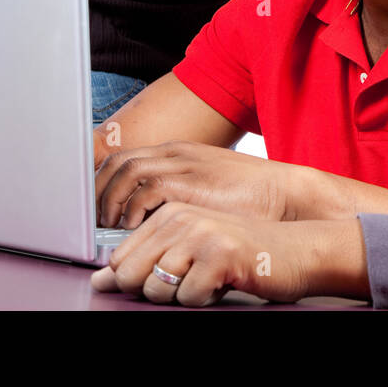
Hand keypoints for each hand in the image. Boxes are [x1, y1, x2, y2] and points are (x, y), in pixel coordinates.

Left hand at [89, 202, 368, 306]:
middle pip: (131, 275)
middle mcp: (181, 218)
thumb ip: (148, 258)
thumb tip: (101, 280)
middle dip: (157, 290)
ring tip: (211, 278)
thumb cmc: (244, 252)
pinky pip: (190, 298)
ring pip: (157, 289)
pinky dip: (207, 300)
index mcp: (169, 213)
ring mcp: (200, 234)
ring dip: (184, 295)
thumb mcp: (193, 247)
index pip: (120, 259)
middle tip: (193, 279)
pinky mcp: (220, 254)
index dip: (138, 280)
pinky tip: (227, 282)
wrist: (297, 250)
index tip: (173, 276)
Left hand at [95, 141, 326, 227]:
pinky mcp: (196, 189)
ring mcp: (189, 169)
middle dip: (99, 198)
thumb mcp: (206, 194)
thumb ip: (174, 202)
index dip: (101, 189)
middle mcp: (180, 155)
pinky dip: (134, 214)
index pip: (122, 161)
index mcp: (180, 153)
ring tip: (111, 227)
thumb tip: (142, 226)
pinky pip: (148, 195)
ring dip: (111, 207)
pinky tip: (135, 233)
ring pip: (128, 176)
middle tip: (94, 226)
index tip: (94, 215)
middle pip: (118, 165)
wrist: (293, 200)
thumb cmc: (253, 205)